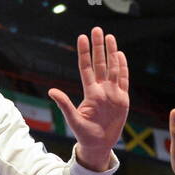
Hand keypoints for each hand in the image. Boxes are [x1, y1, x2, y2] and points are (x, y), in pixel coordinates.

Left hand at [49, 27, 128, 171]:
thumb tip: (51, 90)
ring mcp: (113, 93)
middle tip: (97, 29)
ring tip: (110, 37)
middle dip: (99, 47)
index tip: (82, 37)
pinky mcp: (123, 99)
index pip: (86, 68)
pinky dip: (123, 67)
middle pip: (100, 63)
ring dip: (112, 53)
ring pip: (113, 68)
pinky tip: (120, 55)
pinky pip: (123, 80)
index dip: (84, 52)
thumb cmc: (84, 134)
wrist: (99, 145)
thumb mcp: (73, 119)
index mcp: (90, 92)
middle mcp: (101, 89)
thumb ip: (64, 104)